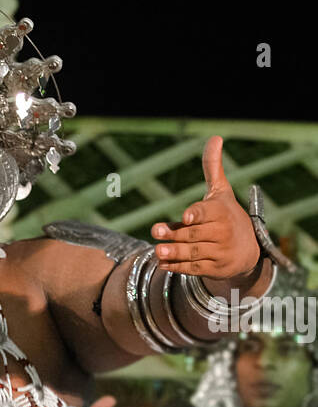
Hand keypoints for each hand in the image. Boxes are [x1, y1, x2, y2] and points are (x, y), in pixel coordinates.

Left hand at [151, 137, 256, 279]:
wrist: (248, 251)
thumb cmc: (227, 216)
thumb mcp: (221, 192)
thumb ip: (213, 168)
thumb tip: (215, 137)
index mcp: (222, 211)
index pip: (207, 212)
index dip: (196, 214)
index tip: (185, 217)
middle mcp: (223, 232)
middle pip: (195, 234)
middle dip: (176, 235)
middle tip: (157, 235)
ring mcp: (219, 252)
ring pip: (194, 252)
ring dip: (175, 253)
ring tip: (158, 251)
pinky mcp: (215, 269)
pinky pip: (195, 268)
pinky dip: (179, 267)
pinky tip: (163, 264)